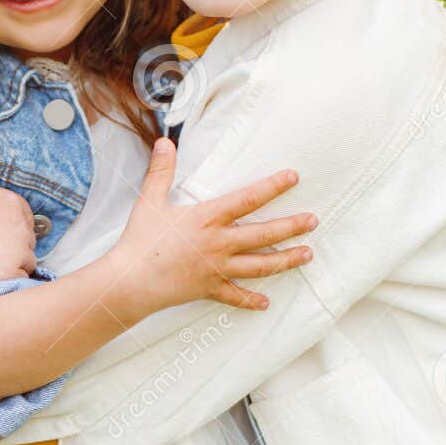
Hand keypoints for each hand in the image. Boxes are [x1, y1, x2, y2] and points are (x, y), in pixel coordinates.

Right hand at [107, 139, 316, 319]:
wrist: (131, 281)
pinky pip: (235, 296)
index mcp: (208, 218)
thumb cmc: (140, 239)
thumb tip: (166, 141)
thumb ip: (162, 171)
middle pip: (264, 234)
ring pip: (260, 265)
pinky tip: (266, 303)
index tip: (293, 178)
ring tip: (307, 255)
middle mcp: (220, 243)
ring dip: (286, 260)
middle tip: (313, 221)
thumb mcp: (150, 200)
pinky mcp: (209, 289)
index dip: (273, 187)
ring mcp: (218, 268)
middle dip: (292, 227)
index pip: (248, 199)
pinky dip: (251, 300)